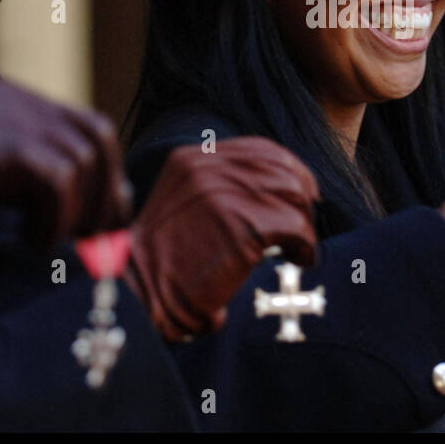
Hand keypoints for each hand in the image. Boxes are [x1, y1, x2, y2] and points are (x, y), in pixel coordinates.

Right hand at [0, 77, 132, 253]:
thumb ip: (47, 177)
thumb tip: (115, 202)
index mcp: (9, 98)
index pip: (89, 125)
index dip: (111, 173)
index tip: (111, 217)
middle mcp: (6, 98)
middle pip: (94, 137)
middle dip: (106, 192)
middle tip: (97, 237)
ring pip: (78, 161)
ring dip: (76, 213)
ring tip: (47, 240)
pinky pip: (54, 180)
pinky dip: (55, 219)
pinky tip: (31, 241)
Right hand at [125, 137, 318, 340]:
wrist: (139, 294)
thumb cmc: (163, 260)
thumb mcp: (183, 204)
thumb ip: (219, 187)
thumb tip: (276, 187)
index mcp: (193, 159)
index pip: (261, 149)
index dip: (291, 169)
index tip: (305, 192)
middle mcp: (210, 168)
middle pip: (283, 170)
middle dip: (301, 199)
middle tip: (304, 226)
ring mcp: (227, 194)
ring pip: (293, 197)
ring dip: (304, 224)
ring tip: (299, 247)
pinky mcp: (245, 226)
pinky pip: (296, 227)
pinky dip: (306, 246)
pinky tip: (299, 259)